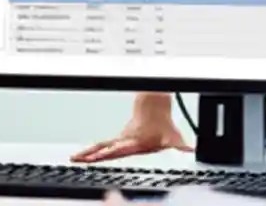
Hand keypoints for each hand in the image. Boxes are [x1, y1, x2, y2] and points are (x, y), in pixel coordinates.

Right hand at [72, 106, 191, 162]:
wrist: (154, 105)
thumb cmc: (162, 123)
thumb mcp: (173, 136)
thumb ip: (181, 144)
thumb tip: (191, 149)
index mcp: (135, 140)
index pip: (120, 147)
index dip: (110, 152)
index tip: (100, 156)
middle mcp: (125, 140)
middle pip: (106, 147)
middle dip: (93, 154)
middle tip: (80, 160)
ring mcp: (120, 138)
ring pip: (100, 145)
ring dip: (87, 152)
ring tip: (74, 159)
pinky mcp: (118, 139)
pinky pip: (101, 145)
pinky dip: (90, 151)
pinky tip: (81, 157)